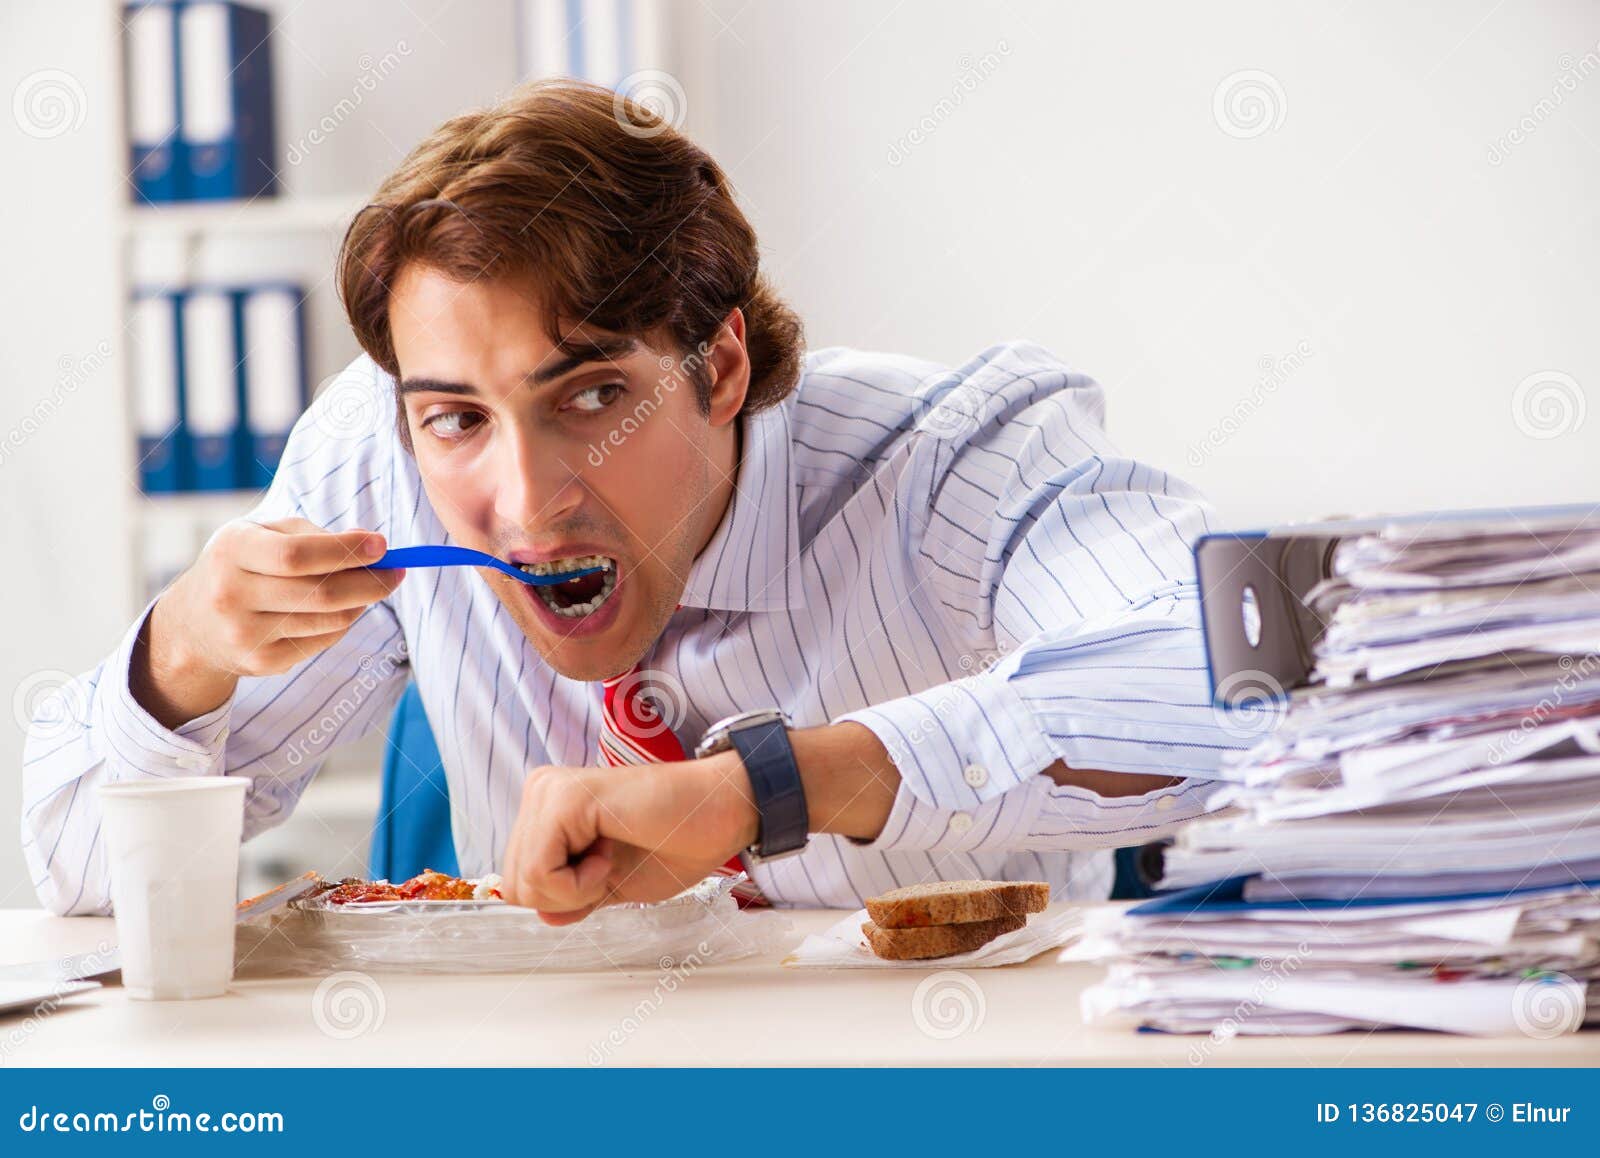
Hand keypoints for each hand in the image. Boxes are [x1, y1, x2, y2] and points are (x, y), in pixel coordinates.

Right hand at [132, 518, 405, 727]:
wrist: (193, 625)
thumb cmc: (241, 566)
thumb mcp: (262, 535)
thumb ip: (312, 534)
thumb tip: (371, 545)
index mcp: (232, 550)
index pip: (297, 554)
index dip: (345, 551)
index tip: (382, 545)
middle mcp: (232, 594)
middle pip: (320, 593)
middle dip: (370, 582)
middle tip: (397, 572)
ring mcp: (245, 634)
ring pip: (329, 621)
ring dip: (360, 603)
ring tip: (368, 588)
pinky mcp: (261, 663)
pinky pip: (322, 641)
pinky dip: (341, 624)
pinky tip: (339, 610)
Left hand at [498, 752, 758, 924]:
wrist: (721, 813)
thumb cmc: (678, 842)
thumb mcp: (613, 884)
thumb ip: (573, 898)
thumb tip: (544, 915)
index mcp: (549, 808)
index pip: (520, 881)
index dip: (564, 898)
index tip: (607, 869)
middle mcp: (541, 792)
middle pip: (516, 885)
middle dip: (565, 897)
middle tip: (610, 866)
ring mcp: (549, 791)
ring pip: (524, 881)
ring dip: (575, 889)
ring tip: (612, 857)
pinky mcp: (564, 799)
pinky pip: (541, 871)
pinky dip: (579, 884)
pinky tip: (610, 853)